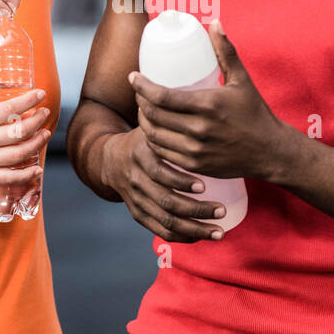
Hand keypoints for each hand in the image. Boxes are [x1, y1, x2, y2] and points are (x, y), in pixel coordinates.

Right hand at [0, 89, 51, 193]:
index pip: (7, 109)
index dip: (28, 101)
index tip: (40, 94)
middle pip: (18, 130)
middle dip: (37, 121)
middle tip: (45, 114)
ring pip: (18, 153)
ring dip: (36, 143)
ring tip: (45, 134)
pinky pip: (9, 177)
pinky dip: (26, 175)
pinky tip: (37, 169)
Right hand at [101, 128, 227, 242]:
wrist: (111, 159)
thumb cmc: (144, 138)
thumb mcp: (152, 125)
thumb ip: (171, 118)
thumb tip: (202, 96)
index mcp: (141, 155)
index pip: (160, 172)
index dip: (181, 181)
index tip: (204, 185)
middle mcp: (136, 180)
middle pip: (166, 202)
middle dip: (196, 210)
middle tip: (221, 211)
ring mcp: (136, 200)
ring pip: (165, 221)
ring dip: (194, 229)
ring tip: (219, 232)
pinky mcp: (138, 214)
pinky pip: (160, 230)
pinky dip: (182, 237)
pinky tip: (202, 237)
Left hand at [129, 18, 283, 181]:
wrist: (269, 151)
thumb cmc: (254, 112)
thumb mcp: (242, 79)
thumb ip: (225, 51)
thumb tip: (214, 23)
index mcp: (208, 105)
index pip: (162, 97)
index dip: (141, 86)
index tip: (133, 77)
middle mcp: (199, 129)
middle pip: (153, 115)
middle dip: (139, 101)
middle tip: (138, 91)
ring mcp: (195, 150)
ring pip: (154, 135)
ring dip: (143, 121)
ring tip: (143, 109)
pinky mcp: (194, 165)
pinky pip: (163, 153)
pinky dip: (153, 140)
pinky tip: (153, 130)